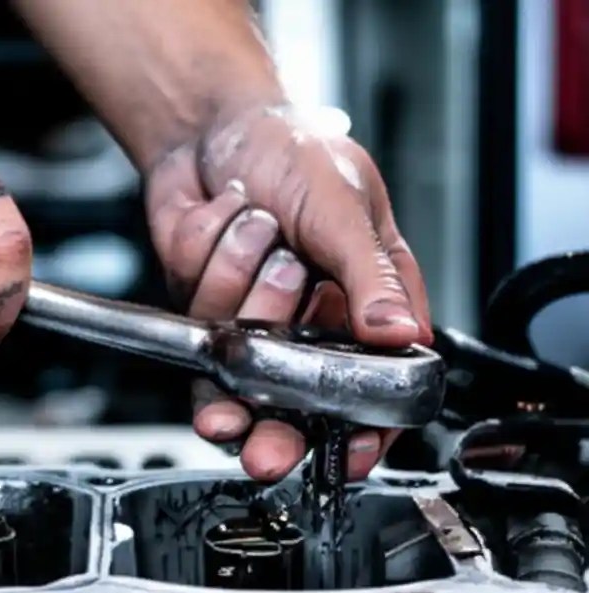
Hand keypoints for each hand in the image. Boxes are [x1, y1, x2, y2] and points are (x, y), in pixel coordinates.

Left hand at [145, 106, 433, 480]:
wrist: (216, 128)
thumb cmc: (296, 154)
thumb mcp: (345, 207)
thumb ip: (370, 275)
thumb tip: (398, 331)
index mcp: (364, 307)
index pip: (372, 389)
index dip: (359, 433)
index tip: (342, 458)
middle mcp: (308, 324)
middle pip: (292, 406)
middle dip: (274, 429)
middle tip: (261, 450)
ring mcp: (253, 321)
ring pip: (238, 354)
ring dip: (244, 284)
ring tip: (262, 230)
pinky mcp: (203, 311)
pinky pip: (199, 313)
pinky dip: (210, 258)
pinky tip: (227, 220)